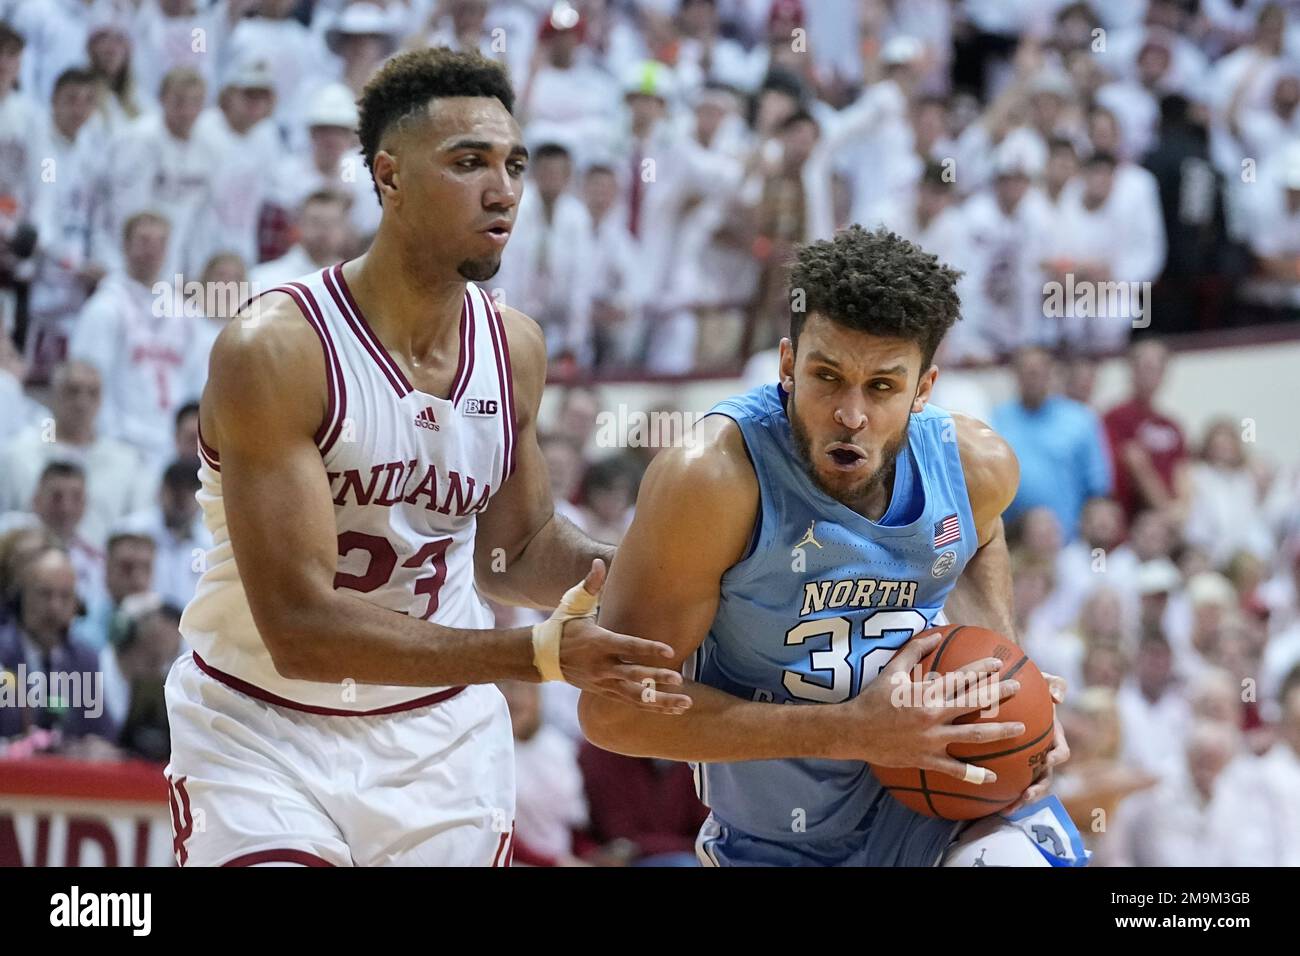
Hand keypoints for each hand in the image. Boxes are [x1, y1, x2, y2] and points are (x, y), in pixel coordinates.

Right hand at [557, 560, 692, 714]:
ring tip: (685, 703)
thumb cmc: (563, 626)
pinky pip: (632, 703)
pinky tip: (673, 709)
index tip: (670, 651)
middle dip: (656, 678)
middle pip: (633, 675)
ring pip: (636, 696)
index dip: (648, 648)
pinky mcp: (605, 693)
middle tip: (679, 679)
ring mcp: (603, 683)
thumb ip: (590, 585)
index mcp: (598, 642)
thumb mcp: (574, 604)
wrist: (542, 657)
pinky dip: (653, 707)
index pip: (627, 646)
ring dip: (661, 701)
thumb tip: (599, 562)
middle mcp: (601, 666)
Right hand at [841, 632, 1024, 783]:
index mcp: (926, 693)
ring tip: (1020, 729)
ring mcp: (932, 740)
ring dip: (999, 732)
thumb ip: (914, 650)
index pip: (960, 678)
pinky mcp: (926, 759)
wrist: (854, 731)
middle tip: (1018, 687)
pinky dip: (974, 774)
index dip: (982, 669)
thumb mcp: (892, 670)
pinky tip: (994, 777)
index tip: (999, 664)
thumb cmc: (873, 698)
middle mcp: (933, 715)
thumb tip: (935, 633)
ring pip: (973, 736)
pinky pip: (954, 769)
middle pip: (974, 704)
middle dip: (999, 694)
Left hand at [1006, 672, 1068, 811]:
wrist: (1009, 688)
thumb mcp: (1044, 680)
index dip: (1057, 757)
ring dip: (1018, 798)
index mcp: (1052, 736)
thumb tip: (1058, 697)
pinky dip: (996, 789)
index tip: (1047, 760)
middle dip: (1037, 790)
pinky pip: (1003, 779)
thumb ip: (1055, 684)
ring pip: (1026, 785)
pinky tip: (979, 797)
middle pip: (1044, 778)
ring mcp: (1026, 760)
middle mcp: (1041, 752)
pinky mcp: (1008, 763)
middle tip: (1025, 796)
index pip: (1061, 751)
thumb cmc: (1030, 684)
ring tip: (1006, 809)